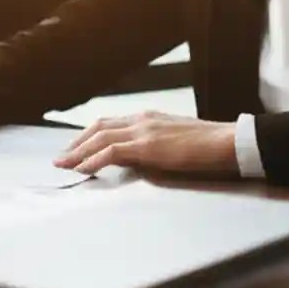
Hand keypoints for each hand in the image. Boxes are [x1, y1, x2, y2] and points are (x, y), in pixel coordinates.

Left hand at [53, 111, 237, 176]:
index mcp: (149, 117)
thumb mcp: (176, 141)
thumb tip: (138, 158)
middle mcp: (142, 120)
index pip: (110, 124)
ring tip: (64, 165)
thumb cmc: (209, 145)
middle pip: (99, 128)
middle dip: (77, 143)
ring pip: (100, 138)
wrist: (227, 142)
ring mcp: (144, 131)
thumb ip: (155, 145)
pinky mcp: (147, 146)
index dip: (89, 136)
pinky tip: (83, 170)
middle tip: (61, 159)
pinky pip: (111, 152)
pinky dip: (93, 160)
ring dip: (79, 152)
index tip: (75, 149)